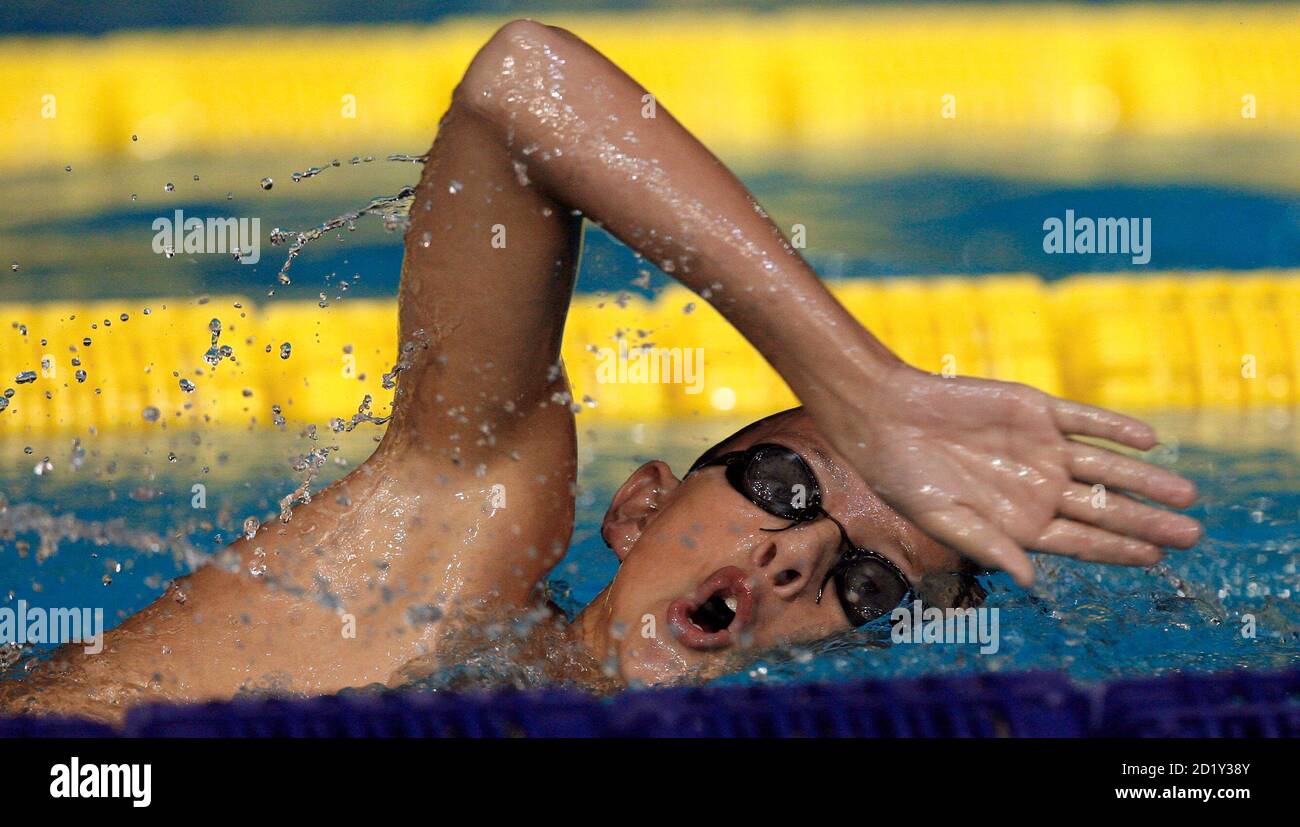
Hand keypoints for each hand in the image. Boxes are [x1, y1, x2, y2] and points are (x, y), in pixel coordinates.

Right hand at [809, 362, 1201, 584]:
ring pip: (1104, 467)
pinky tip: (1147, 441)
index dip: (1120, 550)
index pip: (1082, 542)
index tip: (1156, 558)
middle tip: (1192, 534)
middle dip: (1149, 522)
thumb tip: (1031, 578)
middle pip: (1105, 508)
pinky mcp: (1036, 411)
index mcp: (1020, 523)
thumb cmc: (905, 478)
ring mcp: (1042, 449)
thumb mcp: (941, 519)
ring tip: (1186, 493)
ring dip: (1144, 480)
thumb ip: (988, 545)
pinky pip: (1084, 421)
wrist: (886, 419)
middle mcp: (1039, 488)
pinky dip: (1114, 429)